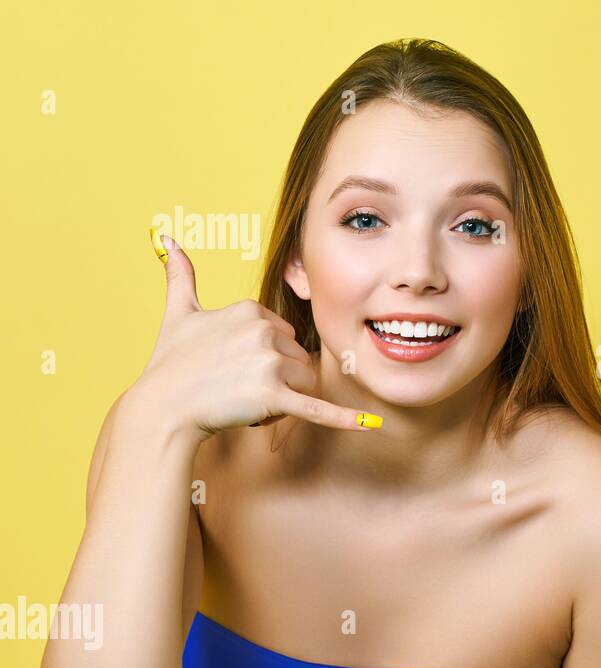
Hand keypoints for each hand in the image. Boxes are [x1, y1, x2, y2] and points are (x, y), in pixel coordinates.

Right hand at [133, 229, 380, 442]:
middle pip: (298, 360)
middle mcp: (264, 331)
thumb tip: (168, 239)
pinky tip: (370, 425)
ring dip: (285, 399)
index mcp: (251, 309)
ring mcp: (269, 363)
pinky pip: (316, 408)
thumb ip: (181, 276)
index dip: (266, 357)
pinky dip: (342, 419)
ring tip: (247, 402)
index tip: (233, 365)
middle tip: (237, 387)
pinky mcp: (273, 395)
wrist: (162, 407)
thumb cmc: (171, 363)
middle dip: (278, 379)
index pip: (285, 336)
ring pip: (305, 384)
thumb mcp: (178, 313)